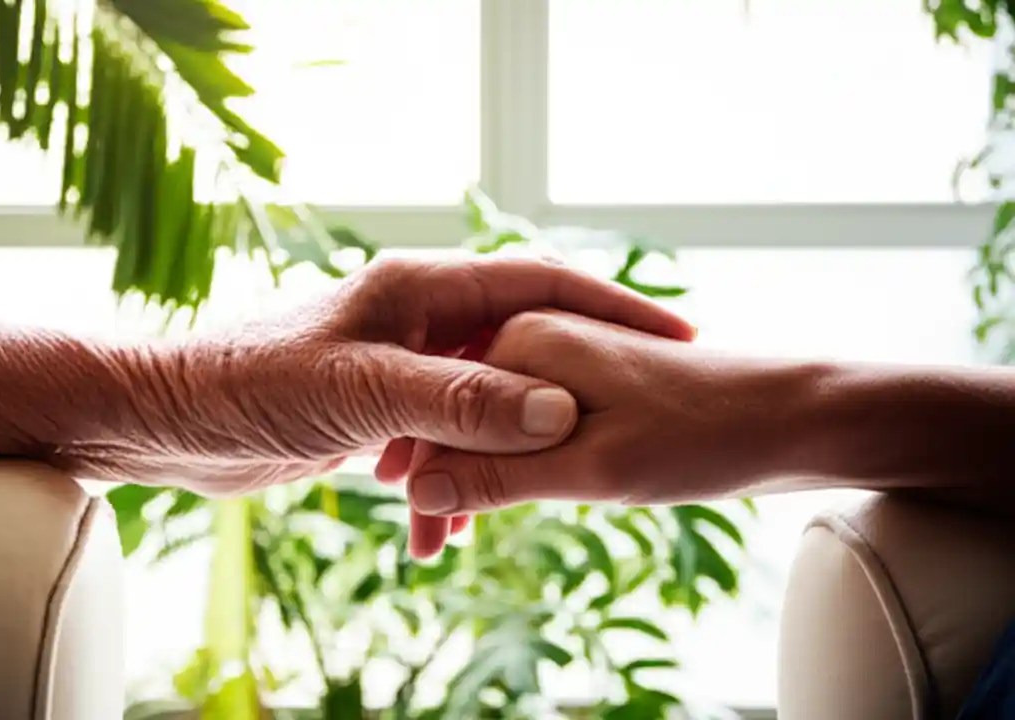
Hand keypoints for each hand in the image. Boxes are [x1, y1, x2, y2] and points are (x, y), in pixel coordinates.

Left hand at [91, 258, 693, 494]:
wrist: (165, 422)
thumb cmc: (247, 387)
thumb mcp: (361, 394)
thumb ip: (460, 401)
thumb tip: (557, 410)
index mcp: (418, 289)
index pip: (539, 282)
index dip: (611, 307)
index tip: (674, 339)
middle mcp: (414, 318)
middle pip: (522, 343)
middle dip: (568, 391)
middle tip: (624, 430)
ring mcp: (396, 364)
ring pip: (482, 402)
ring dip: (503, 455)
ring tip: (523, 505)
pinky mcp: (374, 409)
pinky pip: (441, 439)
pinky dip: (451, 480)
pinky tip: (440, 526)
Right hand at [404, 310, 825, 556]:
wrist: (796, 415)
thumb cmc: (704, 436)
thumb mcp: (591, 469)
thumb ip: (499, 476)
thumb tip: (421, 489)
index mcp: (526, 336)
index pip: (444, 412)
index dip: (424, 478)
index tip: (421, 541)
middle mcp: (538, 331)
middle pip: (464, 413)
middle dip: (445, 477)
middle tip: (432, 547)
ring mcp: (564, 351)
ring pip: (494, 420)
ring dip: (475, 472)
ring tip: (459, 533)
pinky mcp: (588, 376)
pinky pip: (527, 420)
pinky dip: (512, 459)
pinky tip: (502, 496)